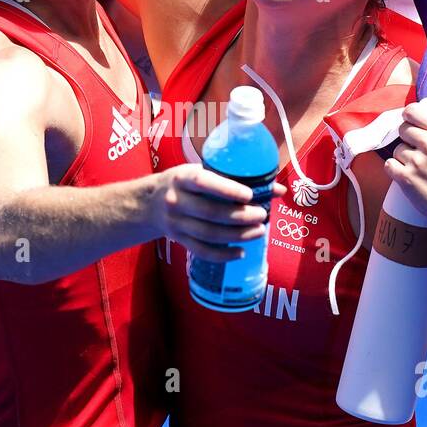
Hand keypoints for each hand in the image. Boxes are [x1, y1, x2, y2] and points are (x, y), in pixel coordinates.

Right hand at [149, 165, 285, 261]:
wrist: (149, 203)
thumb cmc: (185, 184)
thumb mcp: (201, 171)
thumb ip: (234, 179)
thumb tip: (278, 189)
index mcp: (183, 178)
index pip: (203, 182)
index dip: (226, 190)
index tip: (249, 195)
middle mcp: (176, 200)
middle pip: (210, 212)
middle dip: (239, 216)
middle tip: (262, 215)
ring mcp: (175, 223)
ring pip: (208, 234)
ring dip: (236, 235)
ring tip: (258, 232)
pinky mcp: (178, 240)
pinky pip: (201, 250)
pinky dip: (222, 254)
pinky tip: (240, 253)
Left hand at [385, 101, 426, 240]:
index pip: (415, 112)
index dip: (409, 116)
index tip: (409, 120)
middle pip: (404, 130)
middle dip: (409, 138)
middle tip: (417, 149)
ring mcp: (416, 162)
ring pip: (397, 149)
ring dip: (404, 157)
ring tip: (419, 168)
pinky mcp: (406, 179)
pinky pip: (389, 165)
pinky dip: (395, 169)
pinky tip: (406, 175)